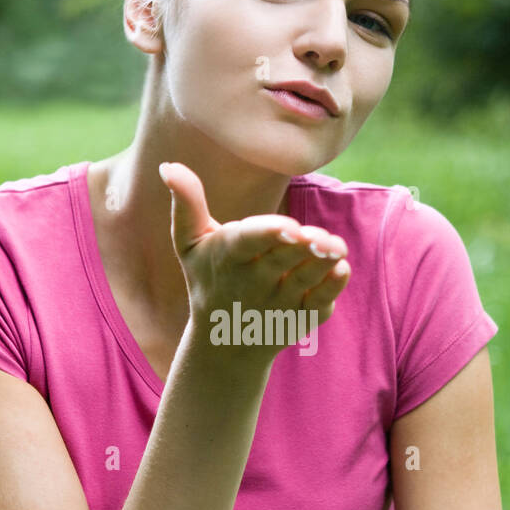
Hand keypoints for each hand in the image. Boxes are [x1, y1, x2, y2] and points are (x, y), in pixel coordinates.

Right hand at [158, 161, 350, 360]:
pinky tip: (341, 269)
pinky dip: (331, 288)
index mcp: (228, 257)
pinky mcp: (301, 317)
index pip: (248, 242)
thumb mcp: (190, 244)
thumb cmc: (208, 279)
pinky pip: (319, 303)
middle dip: (303, 248)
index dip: (268, 233)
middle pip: (282, 259)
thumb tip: (167, 165)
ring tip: (336, 247)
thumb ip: (186, 204)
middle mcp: (254, 282)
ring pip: (305, 279)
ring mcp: (280, 302)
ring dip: (322, 263)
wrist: (223, 345)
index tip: (289, 226)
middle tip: (322, 237)